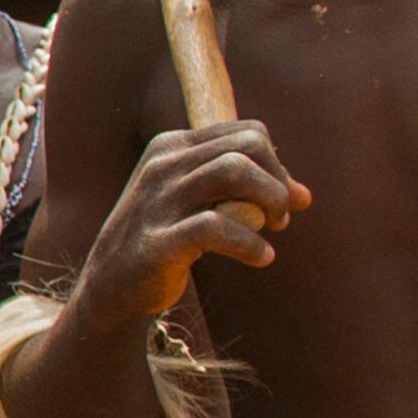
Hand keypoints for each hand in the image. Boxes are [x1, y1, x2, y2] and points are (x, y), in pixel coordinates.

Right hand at [81, 116, 305, 322]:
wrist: (112, 285)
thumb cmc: (165, 238)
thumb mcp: (197, 201)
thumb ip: (246, 191)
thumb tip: (304, 196)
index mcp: (172, 147)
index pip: (247, 132)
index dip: (277, 164)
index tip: (280, 197)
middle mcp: (163, 166)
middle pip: (247, 146)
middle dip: (277, 180)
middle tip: (279, 217)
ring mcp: (158, 202)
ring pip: (234, 171)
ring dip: (269, 201)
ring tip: (272, 230)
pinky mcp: (159, 242)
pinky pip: (218, 226)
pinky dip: (251, 243)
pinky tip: (261, 258)